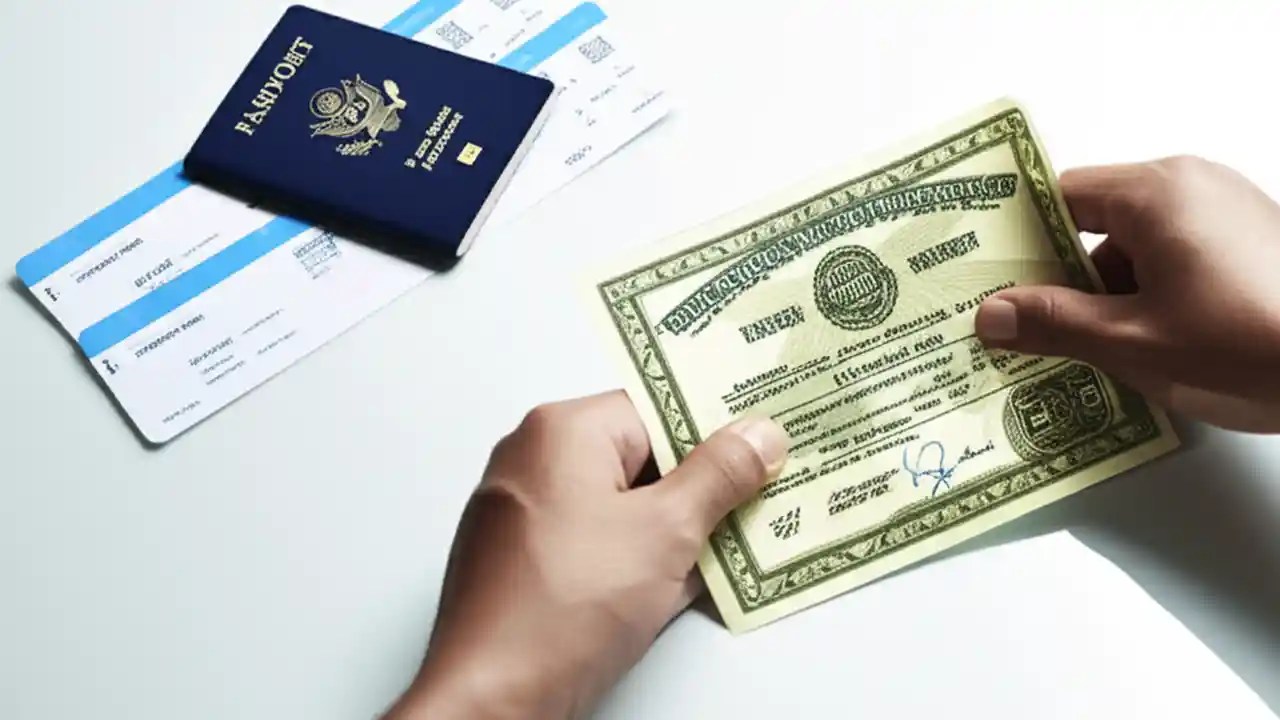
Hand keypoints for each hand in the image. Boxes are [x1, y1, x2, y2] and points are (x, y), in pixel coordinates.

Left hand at [384, 391, 788, 719]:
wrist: (492, 696)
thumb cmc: (560, 609)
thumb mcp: (666, 531)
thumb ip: (719, 476)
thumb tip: (756, 436)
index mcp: (561, 431)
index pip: (656, 406)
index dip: (715, 428)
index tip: (762, 443)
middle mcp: (533, 462)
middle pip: (639, 456)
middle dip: (700, 484)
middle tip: (760, 495)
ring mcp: (525, 515)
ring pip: (620, 505)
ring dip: (675, 529)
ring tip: (731, 545)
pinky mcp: (525, 563)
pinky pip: (596, 543)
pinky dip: (638, 558)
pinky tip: (680, 584)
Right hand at [975, 156, 1279, 431]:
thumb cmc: (1249, 347)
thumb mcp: (1134, 344)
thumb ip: (1054, 323)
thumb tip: (990, 314)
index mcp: (1156, 193)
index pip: (1059, 195)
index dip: (1016, 235)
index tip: (981, 271)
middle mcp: (1190, 186)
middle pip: (1095, 223)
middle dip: (1059, 278)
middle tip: (1019, 325)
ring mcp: (1225, 212)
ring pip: (1135, 248)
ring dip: (1104, 296)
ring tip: (1080, 352)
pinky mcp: (1248, 242)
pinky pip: (1173, 259)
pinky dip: (1147, 297)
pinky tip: (1137, 347)